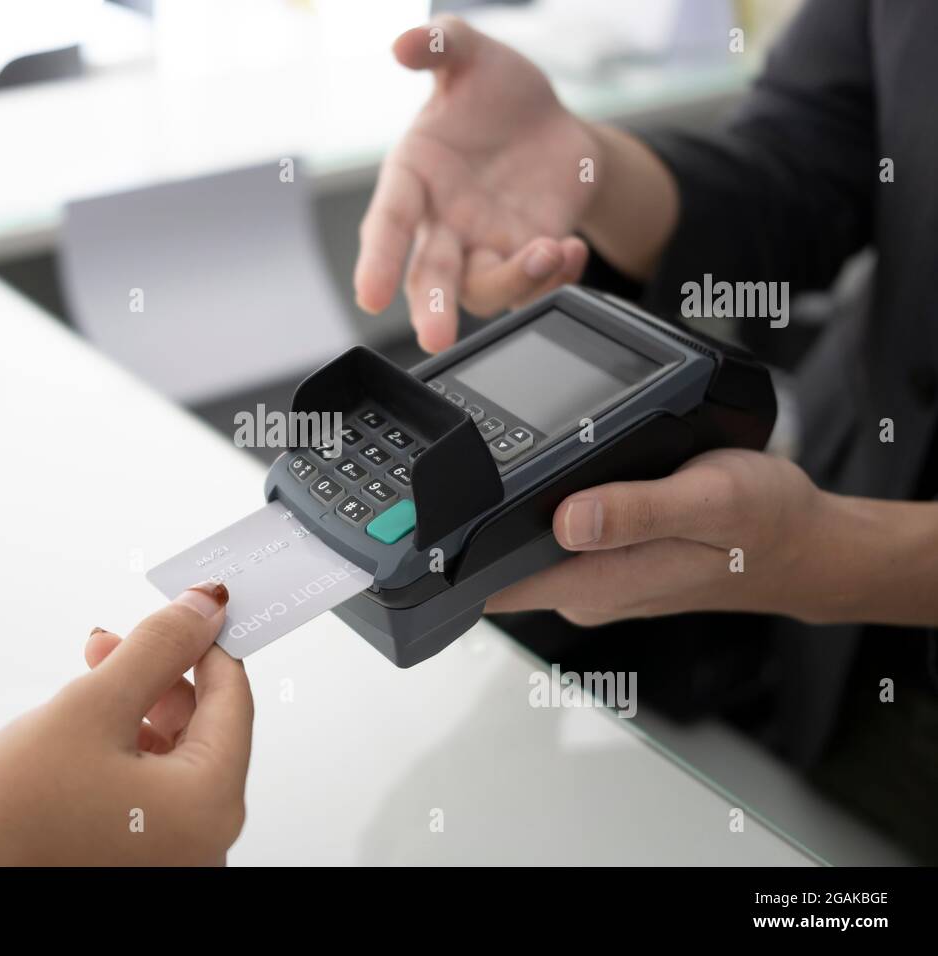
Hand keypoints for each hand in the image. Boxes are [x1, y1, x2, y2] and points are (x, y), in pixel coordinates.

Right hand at [0, 582, 253, 865]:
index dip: (205, 643)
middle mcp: (204, 843)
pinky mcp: (137, 863)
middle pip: (205, 729)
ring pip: (174, 758)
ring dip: (138, 709)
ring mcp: (172, 858)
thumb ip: (157, 649)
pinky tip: (84, 732)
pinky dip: (125, 751)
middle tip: (111, 644)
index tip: (184, 609)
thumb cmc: (5, 820)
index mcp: (209, 806)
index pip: (234, 698)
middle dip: (160, 676)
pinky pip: (151, 792)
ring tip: (87, 686)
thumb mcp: (90, 707)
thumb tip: (205, 608)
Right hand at [354, 15, 595, 351]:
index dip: (377, 261)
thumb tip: (403, 43)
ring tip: (548, 251)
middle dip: (432, 309)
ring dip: (513, 283)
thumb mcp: (470, 54)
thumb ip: (438, 44)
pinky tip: (571, 249)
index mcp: (414, 178)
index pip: (389, 224)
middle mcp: (442, 222)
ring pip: (484, 290)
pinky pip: (536, 284)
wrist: (550, 121)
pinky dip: (555, 277)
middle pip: (428, 278)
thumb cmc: (494, 94)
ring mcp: (485, 244)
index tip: (369, 295)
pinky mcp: (527, 254)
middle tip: (436, 338)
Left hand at [486, 450, 842, 625]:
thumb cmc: (766, 524)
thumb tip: (568, 518)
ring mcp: (595, 577)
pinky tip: (562, 475)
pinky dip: (547, 507)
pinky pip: (556, 537)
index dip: (455, 556)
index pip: (498, 585)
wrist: (806, 545)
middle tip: (475, 460)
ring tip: (518, 457)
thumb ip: (637, 512)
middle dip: (477, 518)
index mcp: (600, 584)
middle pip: (500, 562)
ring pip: (526, 546)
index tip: (435, 513)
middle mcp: (588, 589)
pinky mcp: (606, 561)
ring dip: (512, 510)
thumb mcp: (709, 501)